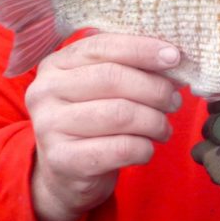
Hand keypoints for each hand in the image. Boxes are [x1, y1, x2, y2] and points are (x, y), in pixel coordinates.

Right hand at [25, 33, 180, 220]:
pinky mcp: (63, 159)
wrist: (65, 174)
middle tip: (173, 101)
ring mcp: (49, 126)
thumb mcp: (103, 88)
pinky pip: (121, 148)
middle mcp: (45, 91)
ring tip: (163, 128)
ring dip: (154, 121)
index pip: (102, 46)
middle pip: (113, 78)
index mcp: (56, 64)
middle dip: (154, 89)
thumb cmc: (92, 121)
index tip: (174, 57)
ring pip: (120, 114)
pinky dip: (144, 147)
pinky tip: (146, 148)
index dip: (142, 49)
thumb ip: (129, 67)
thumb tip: (172, 57)